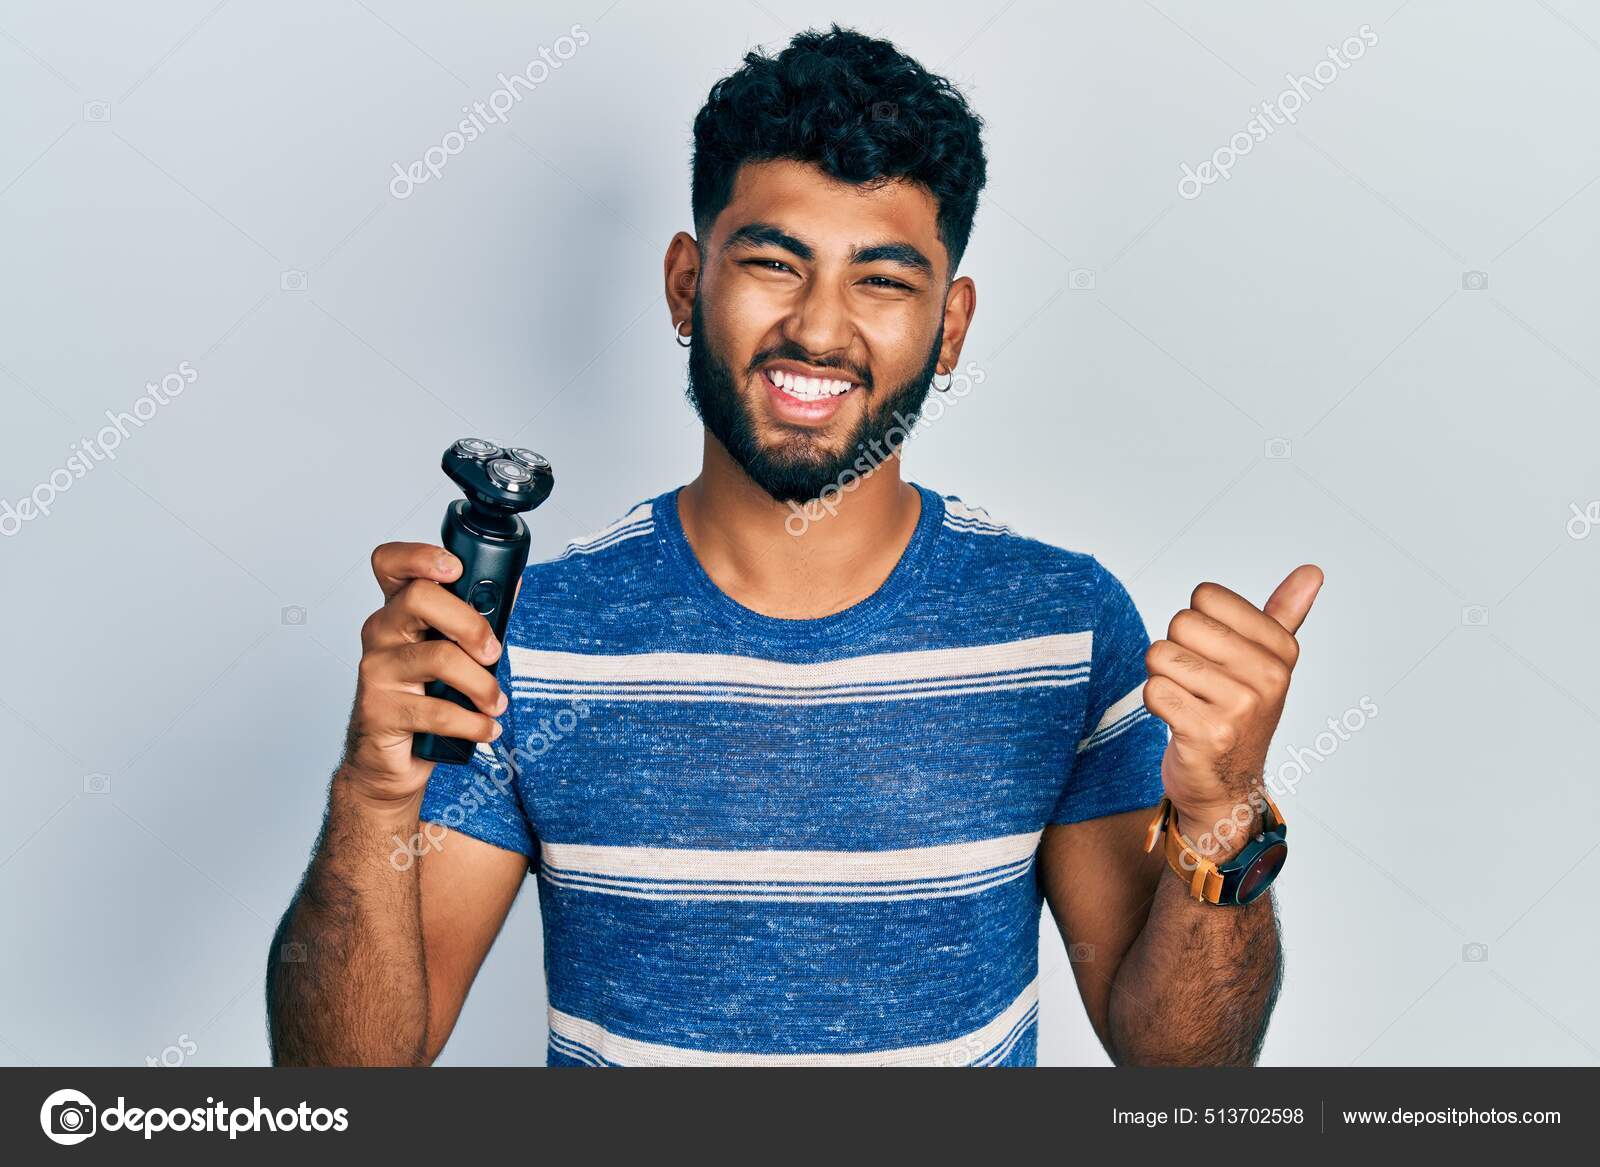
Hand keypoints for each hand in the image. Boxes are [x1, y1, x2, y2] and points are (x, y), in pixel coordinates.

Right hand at [338, 542, 508, 812]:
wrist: (390, 762)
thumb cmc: (426, 700)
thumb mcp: (453, 653)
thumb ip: (476, 621)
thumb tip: (513, 585)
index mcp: (400, 611)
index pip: (390, 563)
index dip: (420, 556)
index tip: (455, 568)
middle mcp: (381, 632)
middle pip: (420, 597)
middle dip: (471, 623)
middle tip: (494, 652)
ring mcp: (376, 669)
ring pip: (438, 657)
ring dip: (482, 684)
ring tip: (496, 703)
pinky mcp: (379, 709)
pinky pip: (437, 710)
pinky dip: (473, 724)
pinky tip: (485, 729)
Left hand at [1142, 565, 1323, 857]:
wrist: (1227, 787)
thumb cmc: (1238, 713)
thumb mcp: (1266, 663)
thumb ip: (1283, 615)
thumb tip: (1313, 570)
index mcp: (1281, 650)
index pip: (1205, 596)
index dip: (1196, 624)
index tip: (1215, 657)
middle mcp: (1268, 677)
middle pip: (1180, 622)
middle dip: (1176, 651)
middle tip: (1197, 684)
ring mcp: (1240, 707)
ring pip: (1161, 655)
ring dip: (1163, 678)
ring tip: (1189, 702)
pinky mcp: (1207, 733)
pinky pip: (1153, 690)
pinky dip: (1156, 704)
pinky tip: (1179, 722)